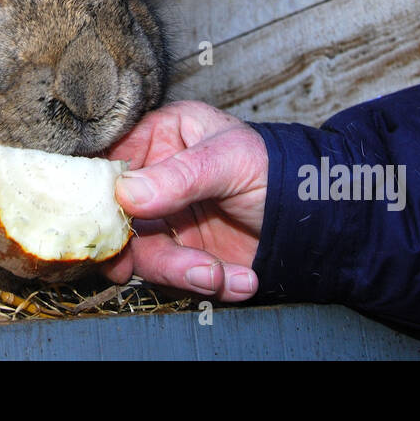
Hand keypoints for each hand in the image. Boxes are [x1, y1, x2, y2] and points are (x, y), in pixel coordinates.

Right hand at [101, 100, 268, 301]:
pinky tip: (240, 279)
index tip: (107, 221)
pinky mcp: (183, 254)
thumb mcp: (232, 161)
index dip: (101, 192)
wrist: (318, 220)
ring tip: (219, 275)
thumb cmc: (277, 169)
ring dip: (183, 272)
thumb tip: (126, 193)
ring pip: (144, 255)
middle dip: (146, 250)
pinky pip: (174, 277)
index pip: (111, 161)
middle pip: (120, 217)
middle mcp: (155, 178)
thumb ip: (180, 176)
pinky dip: (208, 284)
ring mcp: (167, 219)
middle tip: (166, 266)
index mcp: (161, 136)